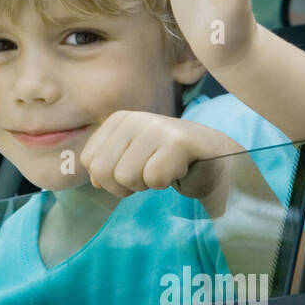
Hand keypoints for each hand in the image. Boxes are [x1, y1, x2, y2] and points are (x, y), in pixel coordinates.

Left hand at [79, 111, 239, 199]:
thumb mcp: (129, 161)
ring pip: (126, 177)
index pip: (90, 162)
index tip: (137, 169)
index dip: (111, 178)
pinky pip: (154, 179)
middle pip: (103, 171)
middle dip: (126, 185)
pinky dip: (166, 183)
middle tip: (151, 173)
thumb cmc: (168, 162)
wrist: (214, 160)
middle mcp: (133, 118)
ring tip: (165, 170)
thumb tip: (95, 180)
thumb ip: (106, 167)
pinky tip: (179, 170)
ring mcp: (156, 127)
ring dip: (147, 184)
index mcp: (117, 120)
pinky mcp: (179, 141)